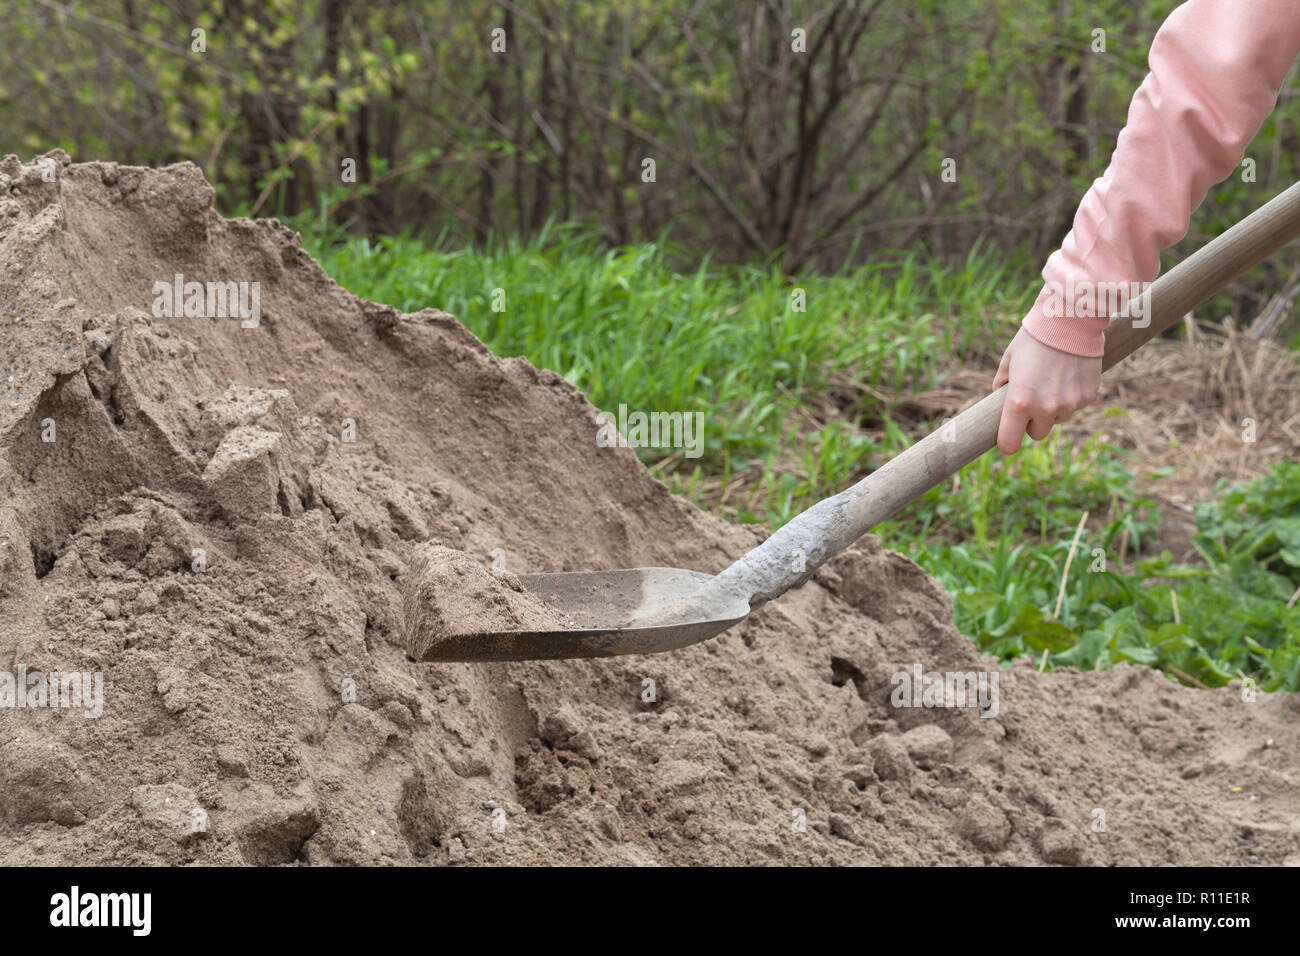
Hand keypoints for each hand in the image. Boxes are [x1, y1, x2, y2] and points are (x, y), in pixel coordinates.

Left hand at [992, 327, 1100, 453]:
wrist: (1070, 319)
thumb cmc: (1033, 338)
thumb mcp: (1009, 360)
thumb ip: (1002, 384)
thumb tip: (999, 400)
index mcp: (1019, 402)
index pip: (1009, 443)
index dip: (1007, 442)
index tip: (1006, 438)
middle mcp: (1045, 409)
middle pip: (1037, 434)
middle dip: (1032, 422)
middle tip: (1032, 399)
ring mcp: (1069, 404)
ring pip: (1057, 419)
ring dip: (1053, 408)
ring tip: (1052, 380)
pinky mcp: (1088, 397)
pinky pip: (1075, 406)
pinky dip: (1071, 396)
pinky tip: (1068, 374)